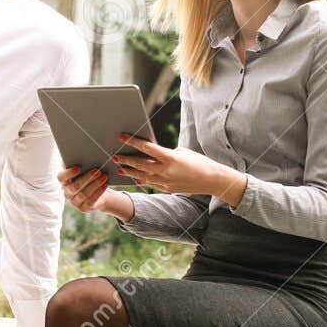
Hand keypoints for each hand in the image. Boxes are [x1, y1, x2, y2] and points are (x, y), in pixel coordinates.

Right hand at [57, 164, 132, 221]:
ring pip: (84, 194)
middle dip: (87, 178)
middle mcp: (67, 193)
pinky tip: (105, 185)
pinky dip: (98, 192)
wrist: (98, 194)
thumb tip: (86, 154)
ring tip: (104, 176)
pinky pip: (91, 200)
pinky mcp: (83, 208)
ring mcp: (74, 202)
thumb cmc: (89, 178)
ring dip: (95, 184)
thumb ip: (81, 165)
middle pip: (75, 186)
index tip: (79, 167)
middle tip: (97, 170)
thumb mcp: (84, 172)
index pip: (61, 178)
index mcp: (64, 182)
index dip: (68, 173)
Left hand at [112, 135, 246, 206]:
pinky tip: (133, 177)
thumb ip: (165, 153)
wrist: (212, 180)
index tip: (122, 137)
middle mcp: (166, 170)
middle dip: (126, 159)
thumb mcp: (181, 152)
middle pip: (140, 164)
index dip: (132, 142)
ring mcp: (165, 181)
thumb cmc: (198, 161)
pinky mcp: (167, 189)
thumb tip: (151, 153)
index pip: (146, 148)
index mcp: (170, 157)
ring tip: (119, 168)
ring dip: (130, 172)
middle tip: (114, 155)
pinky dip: (141, 180)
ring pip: (142, 176)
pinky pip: (150, 184)